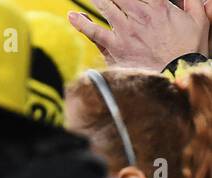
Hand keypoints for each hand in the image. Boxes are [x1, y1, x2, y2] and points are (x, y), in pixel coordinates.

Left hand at [72, 1, 211, 69]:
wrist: (175, 75)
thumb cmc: (188, 50)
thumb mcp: (200, 21)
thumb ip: (195, 3)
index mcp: (160, 7)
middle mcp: (140, 15)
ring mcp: (125, 30)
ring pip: (106, 6)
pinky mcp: (115, 46)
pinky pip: (94, 32)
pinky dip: (81, 23)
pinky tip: (72, 16)